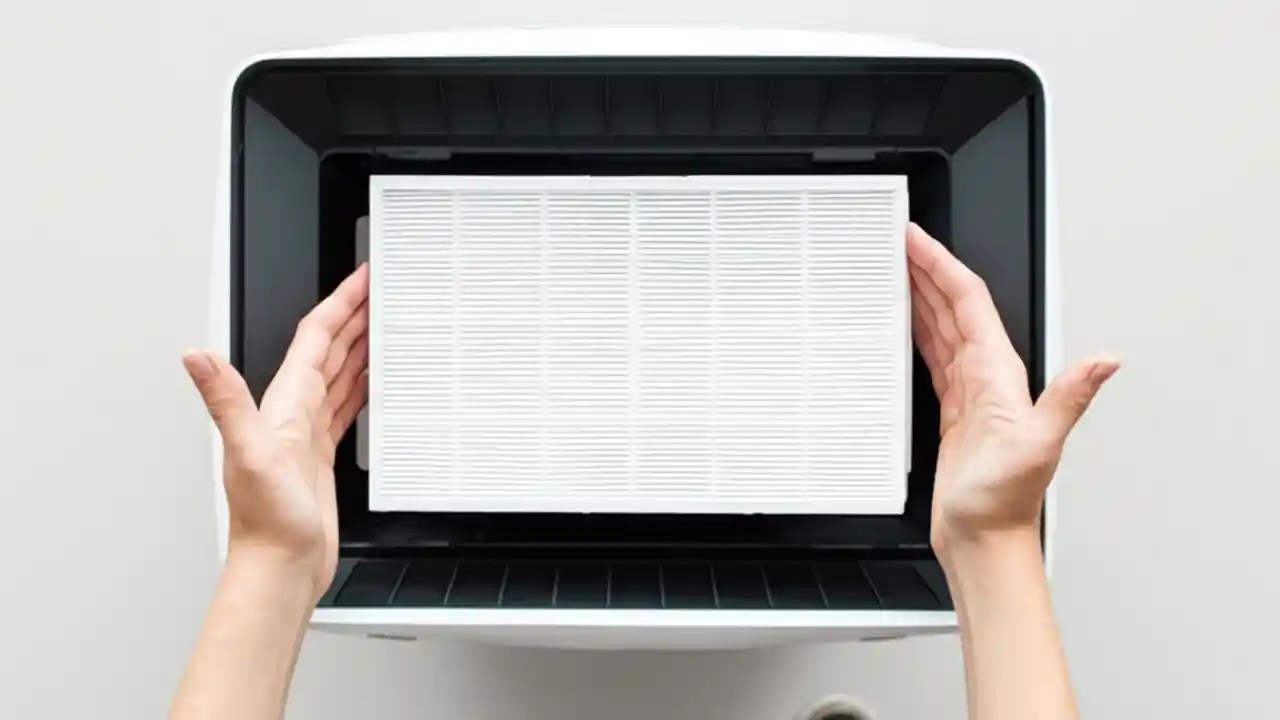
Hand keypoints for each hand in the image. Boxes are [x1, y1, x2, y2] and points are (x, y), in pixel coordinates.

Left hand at [183, 264, 369, 601]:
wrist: (280, 566)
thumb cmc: (265, 521)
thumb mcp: (248, 453)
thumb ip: (224, 400)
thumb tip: (195, 355)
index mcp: (282, 405)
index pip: (314, 340)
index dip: (339, 305)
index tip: (361, 281)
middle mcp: (294, 414)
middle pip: (329, 351)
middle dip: (354, 317)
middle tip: (380, 290)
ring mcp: (308, 434)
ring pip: (339, 376)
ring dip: (359, 348)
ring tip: (382, 324)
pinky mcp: (321, 456)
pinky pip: (346, 408)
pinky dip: (362, 388)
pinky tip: (371, 383)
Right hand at [906, 225, 1117, 558]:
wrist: (985, 539)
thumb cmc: (1005, 502)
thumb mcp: (1039, 445)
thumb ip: (1069, 398)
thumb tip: (1108, 360)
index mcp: (1001, 373)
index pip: (970, 303)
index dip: (942, 266)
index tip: (918, 240)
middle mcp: (987, 376)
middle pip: (953, 307)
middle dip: (927, 269)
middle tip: (899, 241)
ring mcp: (969, 392)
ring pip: (940, 327)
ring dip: (920, 295)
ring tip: (897, 269)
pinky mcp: (952, 410)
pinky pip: (931, 357)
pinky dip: (915, 333)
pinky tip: (904, 324)